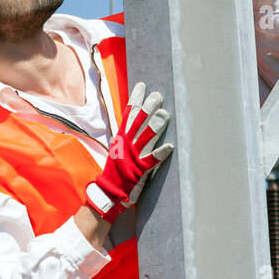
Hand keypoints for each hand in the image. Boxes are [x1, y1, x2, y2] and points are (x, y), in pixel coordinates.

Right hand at [85, 82, 172, 222]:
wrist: (108, 193)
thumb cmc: (117, 170)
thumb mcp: (119, 148)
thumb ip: (128, 135)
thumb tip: (139, 119)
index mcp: (121, 138)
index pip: (128, 114)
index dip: (135, 99)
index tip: (142, 86)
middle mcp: (126, 145)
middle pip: (137, 122)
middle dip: (148, 108)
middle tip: (158, 96)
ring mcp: (132, 157)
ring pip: (145, 138)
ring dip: (155, 126)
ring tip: (165, 115)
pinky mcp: (139, 171)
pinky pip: (151, 161)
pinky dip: (160, 154)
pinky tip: (170, 147)